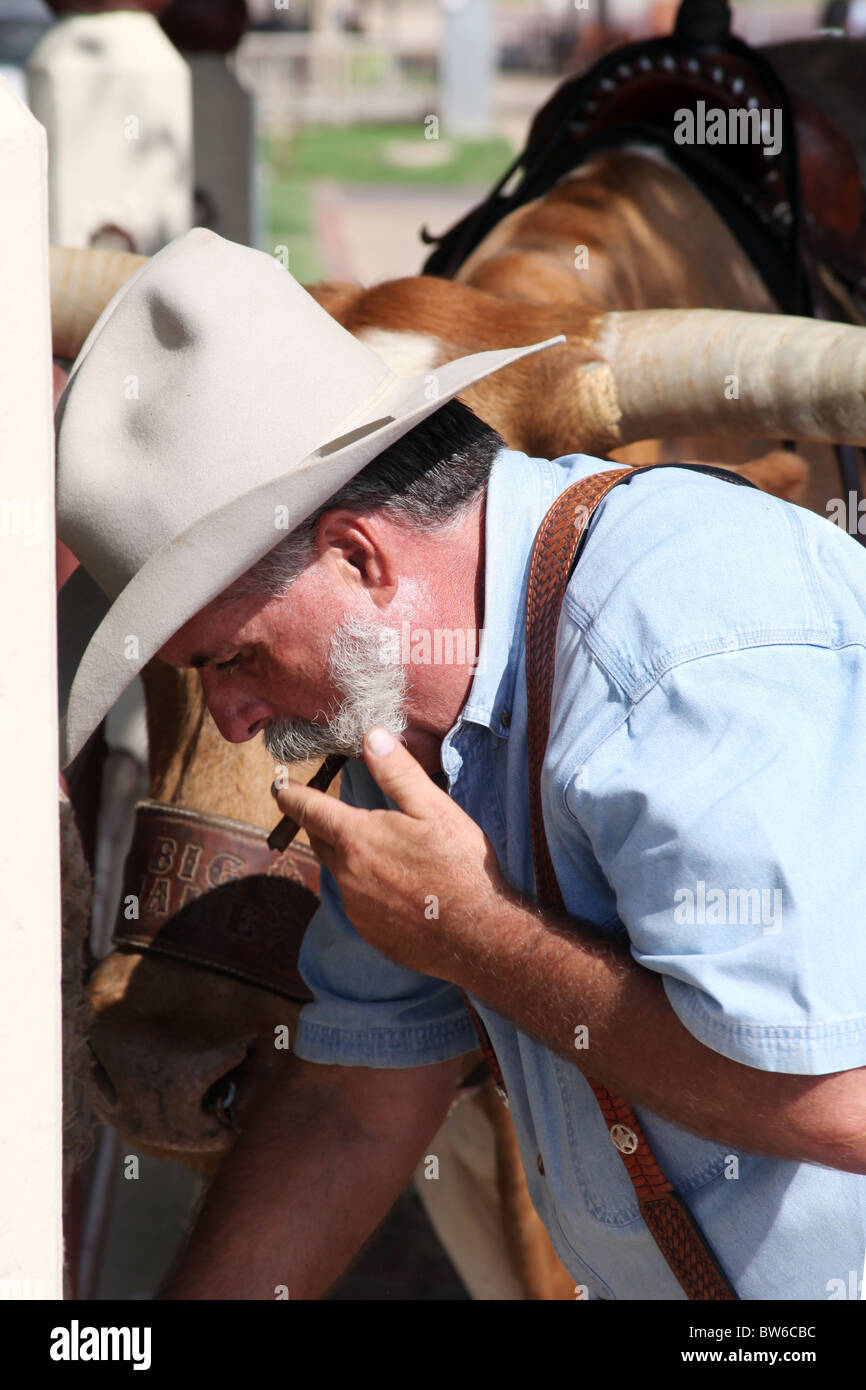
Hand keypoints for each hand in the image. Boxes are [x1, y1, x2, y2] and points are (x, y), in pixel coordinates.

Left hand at [271, 727, 510, 977]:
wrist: (480, 935)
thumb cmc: (460, 867)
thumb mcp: (434, 809)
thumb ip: (398, 773)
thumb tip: (370, 737)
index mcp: (357, 839)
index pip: (309, 810)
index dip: (291, 796)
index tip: (279, 787)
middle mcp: (347, 875)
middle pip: (320, 841)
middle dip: (319, 823)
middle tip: (326, 810)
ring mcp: (356, 907)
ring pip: (340, 872)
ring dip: (348, 857)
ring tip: (376, 848)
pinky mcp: (370, 932)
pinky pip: (358, 901)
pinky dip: (367, 887)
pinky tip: (397, 886)